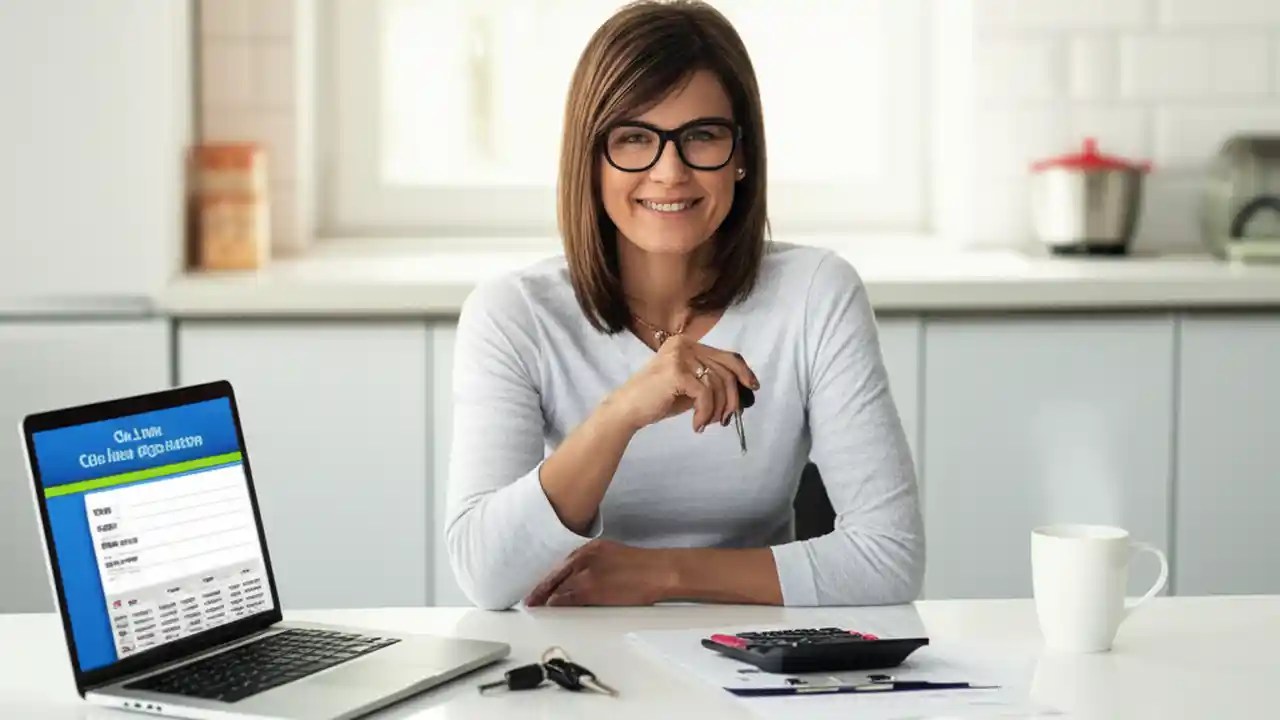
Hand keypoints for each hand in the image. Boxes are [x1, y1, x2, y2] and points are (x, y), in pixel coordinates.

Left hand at [523, 539, 677, 606]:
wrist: (658, 571)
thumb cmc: (640, 566)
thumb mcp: (610, 553)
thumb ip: (591, 561)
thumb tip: (577, 574)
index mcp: (588, 548)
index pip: (558, 562)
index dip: (544, 574)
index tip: (535, 582)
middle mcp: (584, 558)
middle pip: (553, 574)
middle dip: (539, 587)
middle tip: (528, 598)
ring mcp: (587, 574)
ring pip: (557, 587)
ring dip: (545, 597)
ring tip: (535, 605)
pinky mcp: (592, 590)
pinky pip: (568, 599)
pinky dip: (557, 604)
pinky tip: (550, 609)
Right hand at [604, 335, 758, 433]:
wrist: (627, 409)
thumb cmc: (657, 399)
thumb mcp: (689, 385)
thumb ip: (710, 380)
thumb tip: (742, 388)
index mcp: (687, 343)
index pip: (726, 355)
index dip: (743, 371)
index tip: (752, 387)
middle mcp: (684, 344)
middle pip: (726, 371)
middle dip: (731, 399)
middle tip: (726, 420)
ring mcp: (679, 356)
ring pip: (717, 385)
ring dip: (716, 410)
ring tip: (707, 423)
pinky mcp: (676, 372)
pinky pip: (705, 395)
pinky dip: (705, 414)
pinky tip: (697, 425)